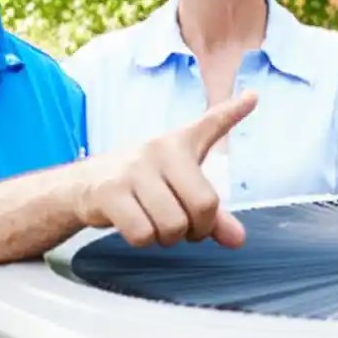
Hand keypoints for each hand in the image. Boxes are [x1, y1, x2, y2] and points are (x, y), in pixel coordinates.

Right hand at [72, 91, 256, 248]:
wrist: (84, 184)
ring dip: (168, 238)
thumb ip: (212, 215)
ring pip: (172, 226)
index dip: (233, 111)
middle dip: (197, 230)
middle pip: (203, 206)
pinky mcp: (110, 193)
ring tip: (157, 224)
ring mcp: (132, 170)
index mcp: (179, 143)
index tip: (253, 97)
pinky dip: (144, 240)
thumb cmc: (141, 184)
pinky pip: (142, 234)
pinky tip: (135, 225)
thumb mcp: (178, 189)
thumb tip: (238, 241)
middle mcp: (158, 150)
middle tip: (183, 227)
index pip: (210, 125)